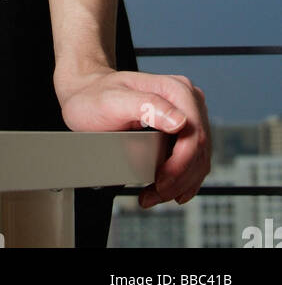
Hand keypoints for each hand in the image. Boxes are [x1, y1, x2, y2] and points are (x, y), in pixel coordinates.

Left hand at [54, 69, 211, 206]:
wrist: (86, 96)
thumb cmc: (95, 97)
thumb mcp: (113, 101)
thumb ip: (147, 106)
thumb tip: (180, 122)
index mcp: (174, 89)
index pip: (193, 134)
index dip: (180, 164)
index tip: (161, 181)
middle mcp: (185, 100)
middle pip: (199, 150)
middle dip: (179, 178)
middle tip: (156, 193)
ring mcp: (186, 116)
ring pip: (198, 160)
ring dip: (180, 183)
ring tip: (154, 194)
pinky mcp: (182, 131)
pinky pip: (192, 162)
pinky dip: (180, 180)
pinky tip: (163, 189)